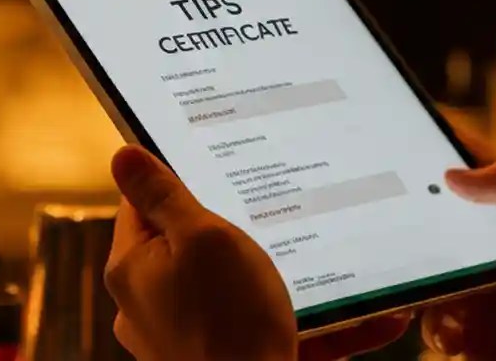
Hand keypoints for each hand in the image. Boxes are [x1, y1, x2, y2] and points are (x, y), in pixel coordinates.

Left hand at [105, 146, 409, 360]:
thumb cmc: (226, 323)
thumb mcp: (202, 239)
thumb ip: (165, 197)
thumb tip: (122, 155)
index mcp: (135, 268)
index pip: (143, 206)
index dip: (179, 180)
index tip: (219, 160)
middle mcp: (152, 305)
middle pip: (192, 247)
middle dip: (240, 229)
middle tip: (282, 205)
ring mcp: (189, 338)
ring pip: (241, 291)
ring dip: (288, 277)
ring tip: (336, 256)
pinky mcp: (229, 359)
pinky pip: (276, 331)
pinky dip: (319, 324)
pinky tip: (373, 315)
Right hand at [421, 126, 495, 360]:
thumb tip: (455, 175)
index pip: (477, 179)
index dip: (447, 162)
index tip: (410, 150)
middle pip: (440, 232)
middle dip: (415, 232)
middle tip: (396, 233)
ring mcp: (486, 297)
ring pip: (431, 281)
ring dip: (421, 288)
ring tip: (423, 295)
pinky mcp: (478, 338)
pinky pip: (437, 328)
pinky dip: (436, 330)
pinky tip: (454, 335)